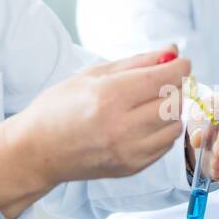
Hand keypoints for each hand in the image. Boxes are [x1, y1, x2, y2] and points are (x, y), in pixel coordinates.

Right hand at [0, 46, 189, 218]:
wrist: (37, 151)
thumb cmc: (59, 107)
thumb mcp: (92, 75)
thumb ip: (137, 62)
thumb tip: (172, 51)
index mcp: (109, 97)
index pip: (165, 79)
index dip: (180, 67)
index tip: (181, 62)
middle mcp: (122, 127)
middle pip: (175, 101)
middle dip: (176, 87)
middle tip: (164, 81)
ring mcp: (128, 151)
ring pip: (174, 125)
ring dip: (171, 110)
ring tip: (151, 103)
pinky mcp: (132, 167)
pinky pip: (165, 145)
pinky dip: (162, 130)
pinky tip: (144, 123)